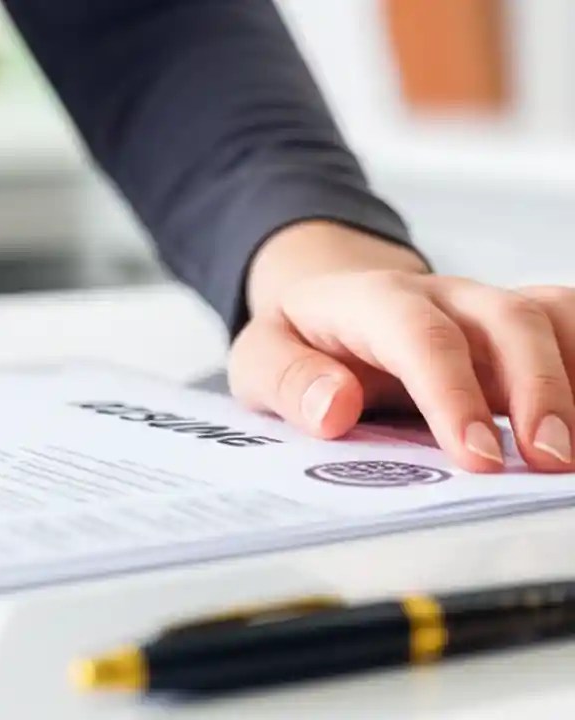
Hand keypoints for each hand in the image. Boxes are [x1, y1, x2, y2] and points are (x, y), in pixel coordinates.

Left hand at [230, 221, 572, 472]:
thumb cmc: (296, 340)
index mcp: (370, 301)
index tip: (476, 458)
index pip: (420, 336)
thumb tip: (334, 410)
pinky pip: (571, 330)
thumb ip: (288, 381)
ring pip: (553, 320)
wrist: (324, 305)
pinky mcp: (518, 331)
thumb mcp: (259, 359)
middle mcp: (442, 296)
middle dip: (539, 390)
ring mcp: (485, 309)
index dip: (452, 394)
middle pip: (508, 320)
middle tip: (548, 463)